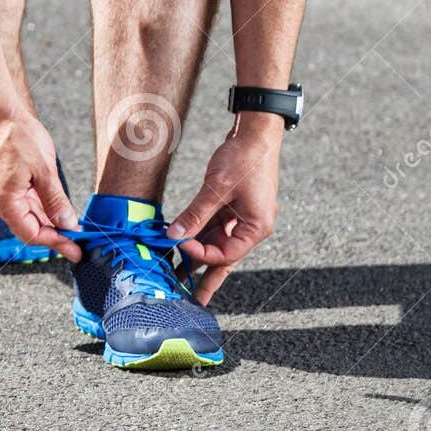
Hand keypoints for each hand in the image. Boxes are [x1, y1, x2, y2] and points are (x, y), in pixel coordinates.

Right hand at [0, 110, 80, 262]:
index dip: (55, 243)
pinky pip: (18, 202)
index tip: (75, 250)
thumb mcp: (44, 168)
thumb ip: (55, 200)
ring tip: (69, 225)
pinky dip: (36, 207)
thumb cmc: (16, 132)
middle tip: (77, 240)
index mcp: (3, 200)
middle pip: (26, 227)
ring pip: (23, 215)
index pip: (31, 234)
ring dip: (46, 220)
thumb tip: (68, 224)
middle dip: (53, 233)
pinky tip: (52, 209)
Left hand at [168, 116, 281, 303]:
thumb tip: (174, 236)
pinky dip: (200, 231)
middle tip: (189, 299)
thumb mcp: (217, 188)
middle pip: (224, 256)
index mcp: (256, 228)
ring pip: (217, 241)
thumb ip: (195, 214)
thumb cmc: (244, 158)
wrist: (256, 132)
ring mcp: (244, 216)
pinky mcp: (235, 205)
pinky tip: (184, 238)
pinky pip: (215, 225)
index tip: (179, 244)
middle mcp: (252, 226)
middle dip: (205, 276)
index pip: (226, 254)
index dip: (201, 253)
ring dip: (198, 251)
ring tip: (177, 271)